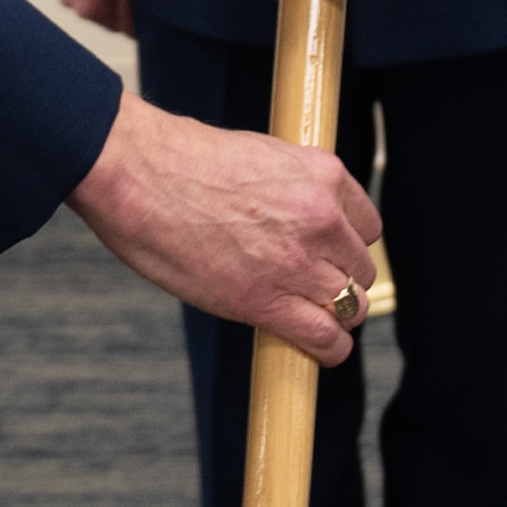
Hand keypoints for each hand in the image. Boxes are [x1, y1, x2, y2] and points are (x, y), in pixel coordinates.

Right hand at [67, 89, 385, 364]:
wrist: (139, 174)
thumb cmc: (182, 160)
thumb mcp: (258, 157)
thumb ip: (288, 187)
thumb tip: (291, 216)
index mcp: (322, 174)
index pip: (366, 226)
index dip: (346, 246)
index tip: (329, 256)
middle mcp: (322, 217)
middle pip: (361, 269)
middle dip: (340, 280)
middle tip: (310, 286)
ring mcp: (297, 261)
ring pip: (350, 305)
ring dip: (336, 315)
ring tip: (314, 320)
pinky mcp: (267, 301)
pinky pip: (324, 337)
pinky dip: (328, 348)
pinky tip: (321, 350)